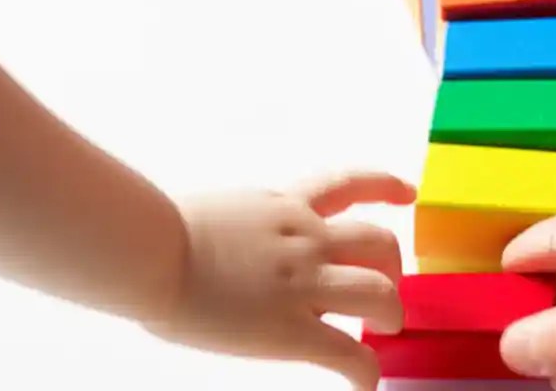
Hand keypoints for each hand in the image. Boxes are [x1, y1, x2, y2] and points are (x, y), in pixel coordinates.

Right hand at [146, 171, 414, 389]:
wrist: (151, 250)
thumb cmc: (158, 233)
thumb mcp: (220, 210)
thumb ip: (246, 224)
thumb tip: (239, 244)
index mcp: (284, 206)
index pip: (347, 184)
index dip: (385, 186)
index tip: (405, 193)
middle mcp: (304, 238)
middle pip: (380, 241)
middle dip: (392, 266)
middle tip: (385, 287)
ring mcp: (302, 282)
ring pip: (381, 293)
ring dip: (390, 313)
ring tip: (382, 331)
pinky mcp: (292, 329)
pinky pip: (350, 355)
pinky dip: (366, 374)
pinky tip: (362, 387)